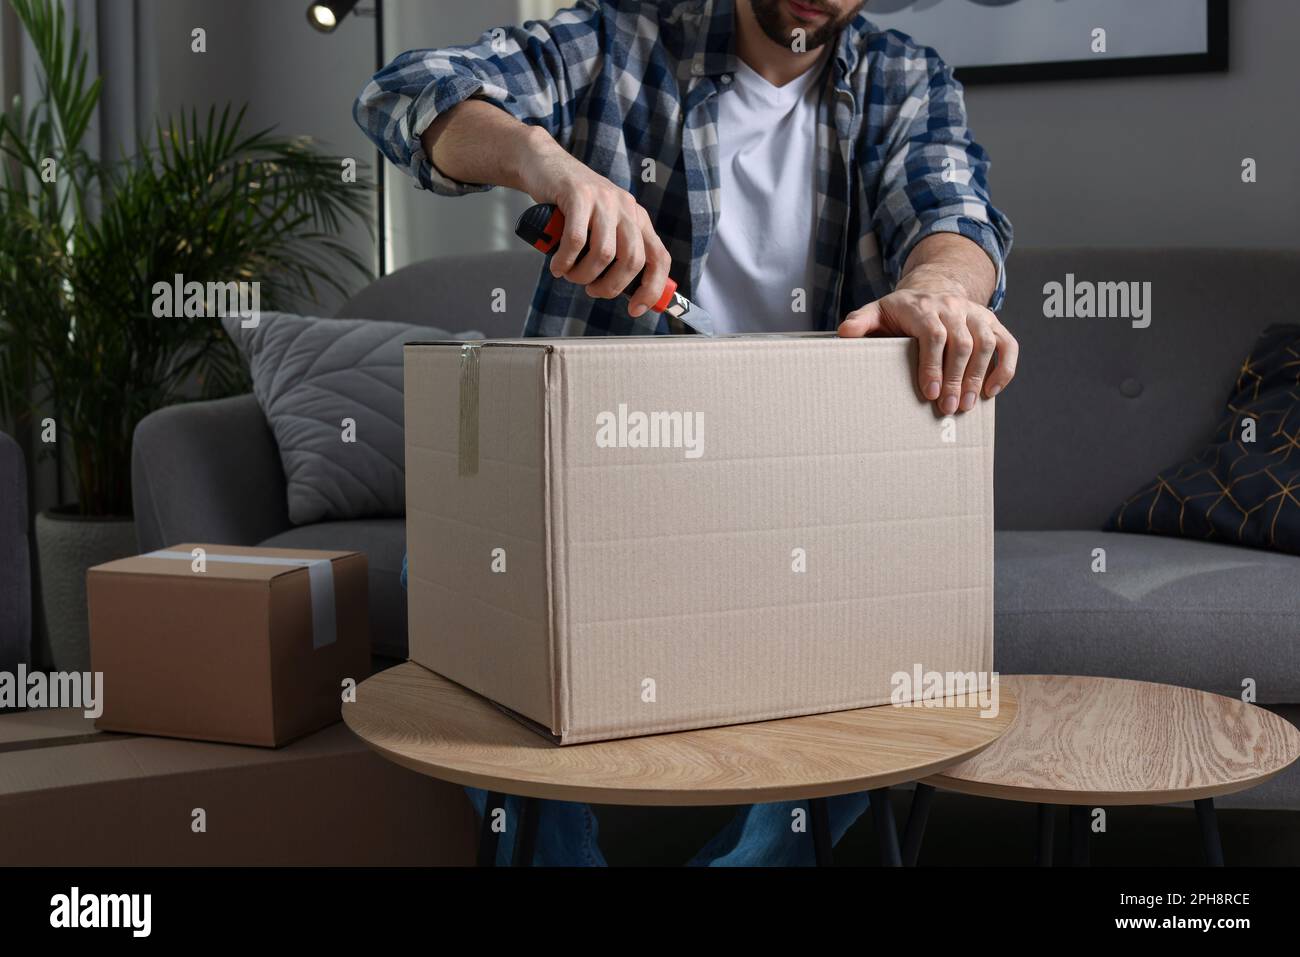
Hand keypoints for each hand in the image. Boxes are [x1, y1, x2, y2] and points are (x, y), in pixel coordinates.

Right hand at [518, 134, 671, 317]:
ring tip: (569, 275)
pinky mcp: (579, 195)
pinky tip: (557, 265)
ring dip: (583, 275)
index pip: (659, 258)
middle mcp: (627, 208)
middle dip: (611, 287)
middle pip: (632, 261)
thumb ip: (614, 250)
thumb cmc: (572, 204)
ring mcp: (604, 200)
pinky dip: (565, 261)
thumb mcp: (602, 225)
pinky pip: (576, 240)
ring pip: (604, 254)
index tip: (634, 308)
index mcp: (637, 219)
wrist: (545, 165)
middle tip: (591, 290)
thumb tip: (619, 291)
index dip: (651, 289)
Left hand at [837, 289, 1018, 413]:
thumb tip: (844, 334)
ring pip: (986, 344)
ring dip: (978, 377)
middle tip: (947, 409)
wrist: (932, 289)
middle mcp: (954, 308)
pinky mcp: (992, 323)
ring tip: (967, 405)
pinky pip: (1008, 345)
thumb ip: (861, 322)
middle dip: (955, 379)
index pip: (933, 334)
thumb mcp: (877, 311)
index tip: (929, 392)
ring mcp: (976, 314)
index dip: (933, 365)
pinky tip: (991, 392)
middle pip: (962, 343)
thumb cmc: (901, 310)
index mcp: (924, 307)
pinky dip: (1004, 369)